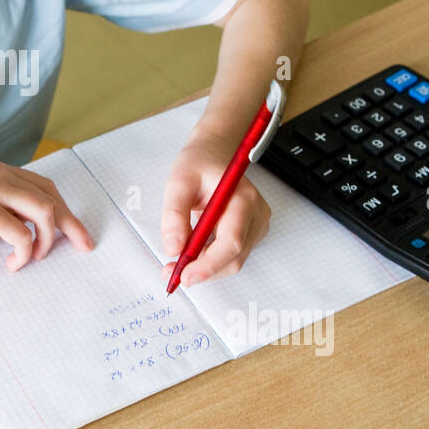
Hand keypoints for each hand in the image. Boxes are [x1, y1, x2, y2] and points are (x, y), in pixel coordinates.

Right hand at [0, 160, 94, 271]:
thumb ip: (11, 205)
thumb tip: (52, 225)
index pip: (46, 187)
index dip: (67, 211)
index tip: (80, 235)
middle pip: (51, 199)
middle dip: (70, 226)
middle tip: (81, 247)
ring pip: (44, 214)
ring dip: (45, 242)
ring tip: (32, 258)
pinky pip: (24, 236)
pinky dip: (24, 255)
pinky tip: (11, 263)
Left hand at [159, 137, 270, 286]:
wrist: (213, 153)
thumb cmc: (198, 163)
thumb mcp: (178, 182)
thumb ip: (174, 215)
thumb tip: (173, 249)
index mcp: (242, 198)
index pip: (231, 242)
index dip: (208, 265)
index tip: (184, 276)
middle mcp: (256, 214)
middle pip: (233, 257)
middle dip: (202, 270)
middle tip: (171, 272)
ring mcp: (257, 224)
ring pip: (233, 261)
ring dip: (205, 267)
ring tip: (178, 261)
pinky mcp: (251, 231)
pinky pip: (232, 255)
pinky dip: (211, 260)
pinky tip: (193, 251)